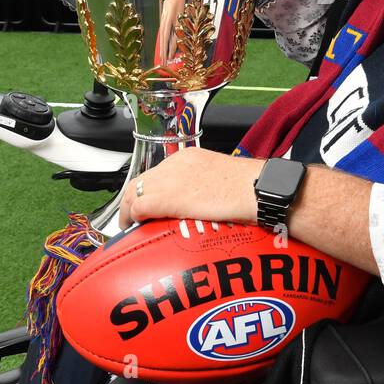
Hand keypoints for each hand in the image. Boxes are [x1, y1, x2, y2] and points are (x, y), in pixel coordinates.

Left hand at [118, 146, 264, 227]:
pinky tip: (134, 225)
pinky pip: (139, 206)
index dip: (146, 188)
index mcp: (188, 157)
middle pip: (141, 180)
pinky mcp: (170, 197)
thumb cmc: (249, 187)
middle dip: (131, 198)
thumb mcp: (221, 178)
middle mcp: (175, 164)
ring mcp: (170, 179)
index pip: (156, 172)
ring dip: (128, 209)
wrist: (256, 188)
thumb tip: (199, 202)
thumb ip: (203, 185)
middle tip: (130, 216)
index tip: (145, 201)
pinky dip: (132, 216)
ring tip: (127, 224)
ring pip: (134, 191)